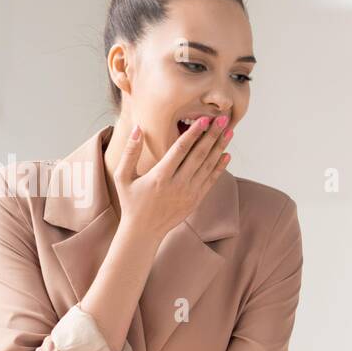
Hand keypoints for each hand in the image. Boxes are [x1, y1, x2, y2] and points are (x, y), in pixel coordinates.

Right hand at [113, 116, 231, 239]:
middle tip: (223, 120)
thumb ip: (130, 152)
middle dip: (212, 136)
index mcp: (160, 176)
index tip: (204, 118)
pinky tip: (227, 155)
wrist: (144, 231)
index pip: (181, 149)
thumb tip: (138, 128)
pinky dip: (219, 168)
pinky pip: (210, 181)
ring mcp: (189, 193)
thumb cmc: (131, 201)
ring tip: (229, 132)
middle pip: (199, 155)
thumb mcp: (122, 177)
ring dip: (219, 148)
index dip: (194, 133)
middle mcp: (178, 184)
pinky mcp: (196, 200)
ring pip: (208, 167)